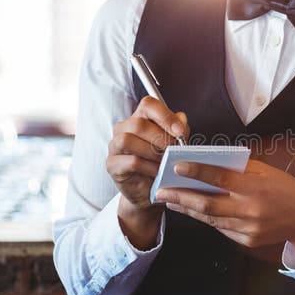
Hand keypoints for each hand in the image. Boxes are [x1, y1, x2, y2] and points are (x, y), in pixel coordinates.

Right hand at [106, 97, 188, 249]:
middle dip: (160, 137)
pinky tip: (158, 171)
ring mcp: (115, 146)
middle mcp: (124, 129)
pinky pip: (129, 161)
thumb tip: (182, 120)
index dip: (165, 116)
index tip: (180, 131)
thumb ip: (179, 130)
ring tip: (165, 161)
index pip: (148, 105)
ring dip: (151, 151)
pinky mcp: (112, 165)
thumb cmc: (162, 163)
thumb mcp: (175, 145)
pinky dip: (147, 166)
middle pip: (138, 123)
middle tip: (175, 150)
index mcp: (140, 118)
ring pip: (127, 140)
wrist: (152, 190)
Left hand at [154, 158, 294, 262]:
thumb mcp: (266, 172)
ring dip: (188, 209)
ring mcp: (248, 229)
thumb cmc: (286, 190)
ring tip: (171, 200)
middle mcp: (250, 211)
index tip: (177, 167)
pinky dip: (206, 219)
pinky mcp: (247, 241)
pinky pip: (221, 228)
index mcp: (255, 189)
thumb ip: (239, 170)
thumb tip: (209, 165)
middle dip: (181, 197)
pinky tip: (193, 211)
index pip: (221, 179)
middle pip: (207, 205)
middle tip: (161, 191)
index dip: (197, 173)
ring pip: (210, 219)